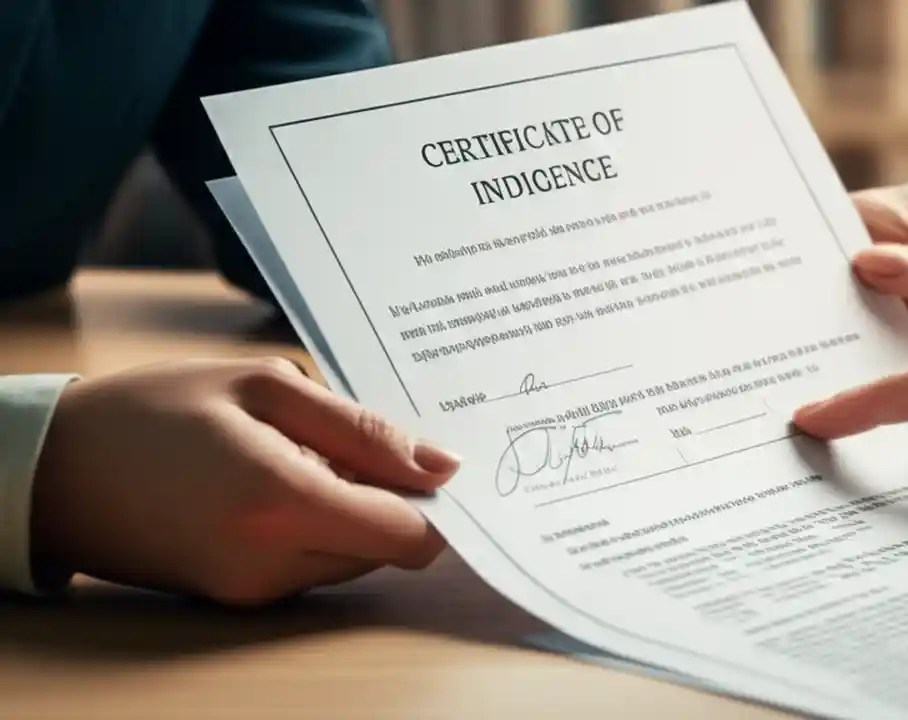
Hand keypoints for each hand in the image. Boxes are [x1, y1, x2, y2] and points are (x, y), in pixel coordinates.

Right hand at [30, 358, 459, 604]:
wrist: (52, 471)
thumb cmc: (154, 410)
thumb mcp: (262, 388)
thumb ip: (362, 431)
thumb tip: (443, 465)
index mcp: (282, 504)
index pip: (411, 535)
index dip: (438, 500)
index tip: (437, 459)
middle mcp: (273, 564)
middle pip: (388, 548)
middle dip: (392, 498)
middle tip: (356, 439)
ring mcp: (254, 590)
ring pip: (353, 556)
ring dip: (353, 509)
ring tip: (303, 451)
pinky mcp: (238, 597)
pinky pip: (312, 564)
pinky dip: (318, 524)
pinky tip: (281, 477)